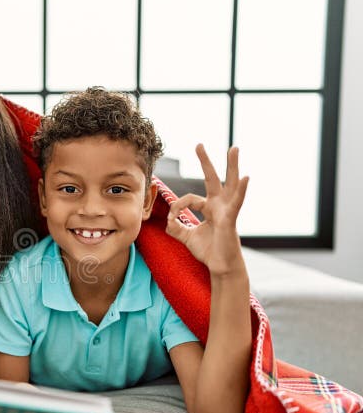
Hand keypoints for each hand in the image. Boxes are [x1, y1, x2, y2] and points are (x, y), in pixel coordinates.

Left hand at [166, 144, 249, 276]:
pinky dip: (241, 190)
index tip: (171, 218)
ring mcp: (226, 210)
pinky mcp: (231, 219)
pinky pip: (236, 202)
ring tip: (233, 149)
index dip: (177, 206)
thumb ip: (175, 227)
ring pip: (229, 184)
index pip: (189, 198)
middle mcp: (219, 205)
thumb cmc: (209, 251)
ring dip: (231, 166)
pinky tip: (246, 177)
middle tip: (199, 145)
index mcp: (209, 208)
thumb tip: (167, 221)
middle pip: (212, 179)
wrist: (219, 267)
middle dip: (205, 162)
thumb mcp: (186, 237)